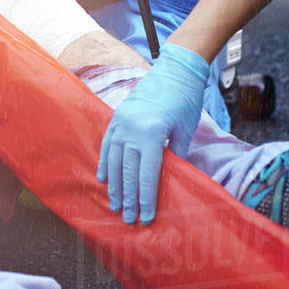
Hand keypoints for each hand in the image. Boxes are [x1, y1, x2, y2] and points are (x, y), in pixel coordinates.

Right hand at [96, 42, 207, 224]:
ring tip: (115, 205)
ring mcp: (121, 121)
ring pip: (114, 161)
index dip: (146, 199)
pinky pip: (107, 144)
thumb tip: (169, 181)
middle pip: (128, 172)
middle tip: (128, 219)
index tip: (146, 218)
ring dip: (114, 185)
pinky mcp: (116, 116)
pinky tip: (103, 179)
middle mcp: (132, 129)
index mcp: (152, 133)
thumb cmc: (185, 100)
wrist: (174, 69)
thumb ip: (174, 156)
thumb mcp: (184, 131)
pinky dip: (105, 162)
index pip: (147, 175)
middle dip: (129, 198)